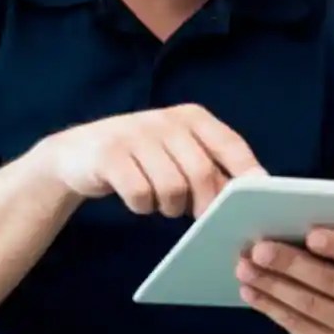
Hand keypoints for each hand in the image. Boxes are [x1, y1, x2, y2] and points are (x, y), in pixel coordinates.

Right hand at [36, 103, 265, 217]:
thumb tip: (251, 195)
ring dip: (169, 206)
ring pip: (172, 188)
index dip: (248, 175)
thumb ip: (210, 167)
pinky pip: (140, 194)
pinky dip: (141, 206)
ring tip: (161, 202)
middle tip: (197, 216)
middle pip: (202, 173)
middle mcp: (166, 120)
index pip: (231, 145)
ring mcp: (136, 134)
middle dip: (205, 204)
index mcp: (192, 117)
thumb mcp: (177, 153)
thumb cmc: (141, 159)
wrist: (76, 154)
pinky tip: (136, 199)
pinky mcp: (110, 154)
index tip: (258, 202)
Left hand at [236, 229, 333, 333]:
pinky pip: (294, 323)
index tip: (312, 235)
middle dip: (290, 263)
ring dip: (270, 283)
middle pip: (331, 281)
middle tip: (259, 248)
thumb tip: (290, 218)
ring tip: (244, 266)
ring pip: (307, 303)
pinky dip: (267, 304)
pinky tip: (249, 290)